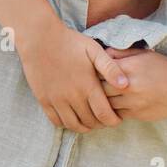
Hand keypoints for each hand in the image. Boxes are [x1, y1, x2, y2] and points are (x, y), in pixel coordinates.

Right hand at [15, 17, 128, 131]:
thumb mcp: (94, 50)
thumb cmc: (70, 42)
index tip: (117, 119)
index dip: (113, 121)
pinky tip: (73, 118)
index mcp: (88, 86)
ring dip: (85, 127)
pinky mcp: (44, 100)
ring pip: (73, 125)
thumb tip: (126, 85)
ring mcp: (56, 100)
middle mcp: (72, 97)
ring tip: (91, 121)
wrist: (39, 38)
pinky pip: (56, 121)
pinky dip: (66, 124)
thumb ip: (111, 68)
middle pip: (90, 122)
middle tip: (105, 119)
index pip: (104, 115)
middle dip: (101, 124)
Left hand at [99, 47, 166, 121]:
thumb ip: (122, 53)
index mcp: (130, 67)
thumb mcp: (145, 54)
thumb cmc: (164, 68)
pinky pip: (117, 114)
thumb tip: (103, 53)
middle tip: (95, 85)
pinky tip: (117, 105)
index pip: (99, 70)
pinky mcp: (137, 114)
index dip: (95, 71)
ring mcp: (133, 102)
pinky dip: (115, 110)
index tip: (96, 71)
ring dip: (104, 100)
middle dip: (96, 87)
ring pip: (107, 104)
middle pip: (99, 88)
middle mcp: (129, 85)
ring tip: (104, 96)